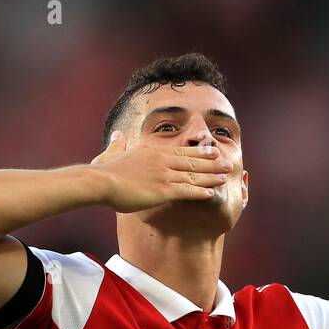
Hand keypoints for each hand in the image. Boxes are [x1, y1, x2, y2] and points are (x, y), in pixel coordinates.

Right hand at [89, 131, 232, 212]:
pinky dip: (199, 192)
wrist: (100, 182)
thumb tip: (116, 135)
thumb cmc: (103, 171)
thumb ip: (117, 144)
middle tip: (228, 162)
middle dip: (212, 163)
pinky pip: (186, 191)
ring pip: (192, 175)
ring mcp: (163, 175)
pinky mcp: (162, 190)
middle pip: (192, 160)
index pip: (181, 150)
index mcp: (152, 151)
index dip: (199, 152)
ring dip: (210, 177)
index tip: (212, 151)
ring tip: (225, 177)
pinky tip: (211, 193)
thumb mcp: (111, 153)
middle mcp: (161, 160)